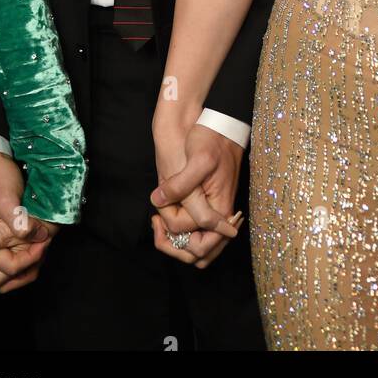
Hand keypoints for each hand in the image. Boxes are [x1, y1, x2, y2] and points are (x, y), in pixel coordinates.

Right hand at [0, 151, 57, 293]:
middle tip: (42, 249)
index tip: (39, 245)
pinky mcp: (3, 239)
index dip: (19, 266)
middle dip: (23, 273)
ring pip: (8, 276)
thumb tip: (34, 237)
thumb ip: (16, 220)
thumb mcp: (6, 197)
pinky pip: (15, 260)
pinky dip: (29, 259)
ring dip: (27, 269)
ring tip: (43, 247)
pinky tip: (41, 244)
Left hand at [151, 119, 242, 267]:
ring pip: (197, 244)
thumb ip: (182, 186)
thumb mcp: (198, 160)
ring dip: (176, 239)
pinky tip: (165, 209)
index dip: (177, 240)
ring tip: (158, 218)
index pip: (201, 247)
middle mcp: (220, 215)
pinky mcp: (208, 203)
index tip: (160, 220)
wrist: (220, 123)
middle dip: (176, 246)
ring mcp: (214, 210)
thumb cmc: (211, 139)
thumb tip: (159, 203)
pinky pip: (195, 229)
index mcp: (221, 209)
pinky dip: (179, 227)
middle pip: (201, 254)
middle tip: (157, 224)